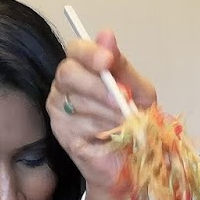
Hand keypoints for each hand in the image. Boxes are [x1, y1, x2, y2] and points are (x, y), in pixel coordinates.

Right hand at [47, 29, 156, 199]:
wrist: (134, 164)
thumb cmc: (135, 124)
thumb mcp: (140, 93)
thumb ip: (124, 68)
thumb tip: (106, 35)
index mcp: (86, 67)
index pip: (76, 49)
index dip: (90, 52)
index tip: (107, 61)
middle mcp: (66, 83)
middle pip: (68, 72)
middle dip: (97, 86)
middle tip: (121, 101)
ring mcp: (59, 107)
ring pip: (77, 101)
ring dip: (106, 113)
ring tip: (124, 125)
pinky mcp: (60, 131)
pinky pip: (77, 124)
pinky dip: (99, 130)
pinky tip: (110, 136)